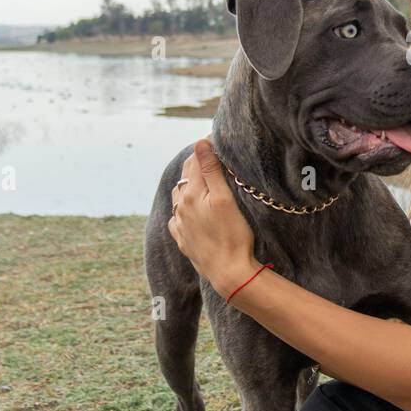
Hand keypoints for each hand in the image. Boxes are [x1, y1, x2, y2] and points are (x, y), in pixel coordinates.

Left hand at [168, 138, 259, 300]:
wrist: (229, 272)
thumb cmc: (233, 235)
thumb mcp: (225, 198)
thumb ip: (210, 169)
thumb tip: (200, 142)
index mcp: (191, 194)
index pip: (195, 162)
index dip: (206, 148)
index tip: (216, 139)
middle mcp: (181, 208)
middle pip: (186, 177)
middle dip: (196, 164)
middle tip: (211, 155)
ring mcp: (181, 225)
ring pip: (179, 197)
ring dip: (188, 185)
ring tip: (201, 181)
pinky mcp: (184, 240)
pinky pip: (177, 219)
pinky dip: (182, 209)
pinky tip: (189, 211)